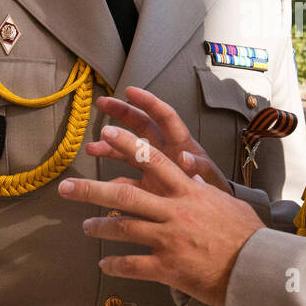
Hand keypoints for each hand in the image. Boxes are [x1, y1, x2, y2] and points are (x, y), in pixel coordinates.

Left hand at [58, 125, 264, 305]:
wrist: (257, 269)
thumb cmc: (247, 235)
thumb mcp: (225, 203)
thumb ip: (203, 189)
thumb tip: (189, 174)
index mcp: (189, 192)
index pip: (153, 160)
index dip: (127, 145)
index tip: (107, 133)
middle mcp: (175, 212)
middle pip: (125, 195)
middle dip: (91, 190)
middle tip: (66, 187)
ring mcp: (169, 240)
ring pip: (123, 229)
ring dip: (99, 227)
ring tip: (85, 227)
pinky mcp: (168, 268)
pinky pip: (132, 265)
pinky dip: (115, 264)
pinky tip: (104, 265)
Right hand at [88, 86, 231, 192]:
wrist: (212, 213)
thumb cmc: (214, 191)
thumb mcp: (210, 178)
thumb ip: (199, 168)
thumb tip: (186, 158)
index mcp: (183, 143)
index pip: (165, 116)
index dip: (149, 102)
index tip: (131, 92)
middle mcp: (167, 149)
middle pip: (142, 124)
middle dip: (122, 112)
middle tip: (102, 103)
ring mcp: (155, 164)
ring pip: (130, 147)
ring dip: (111, 145)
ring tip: (91, 148)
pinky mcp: (148, 182)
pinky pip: (127, 174)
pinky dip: (113, 177)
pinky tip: (99, 183)